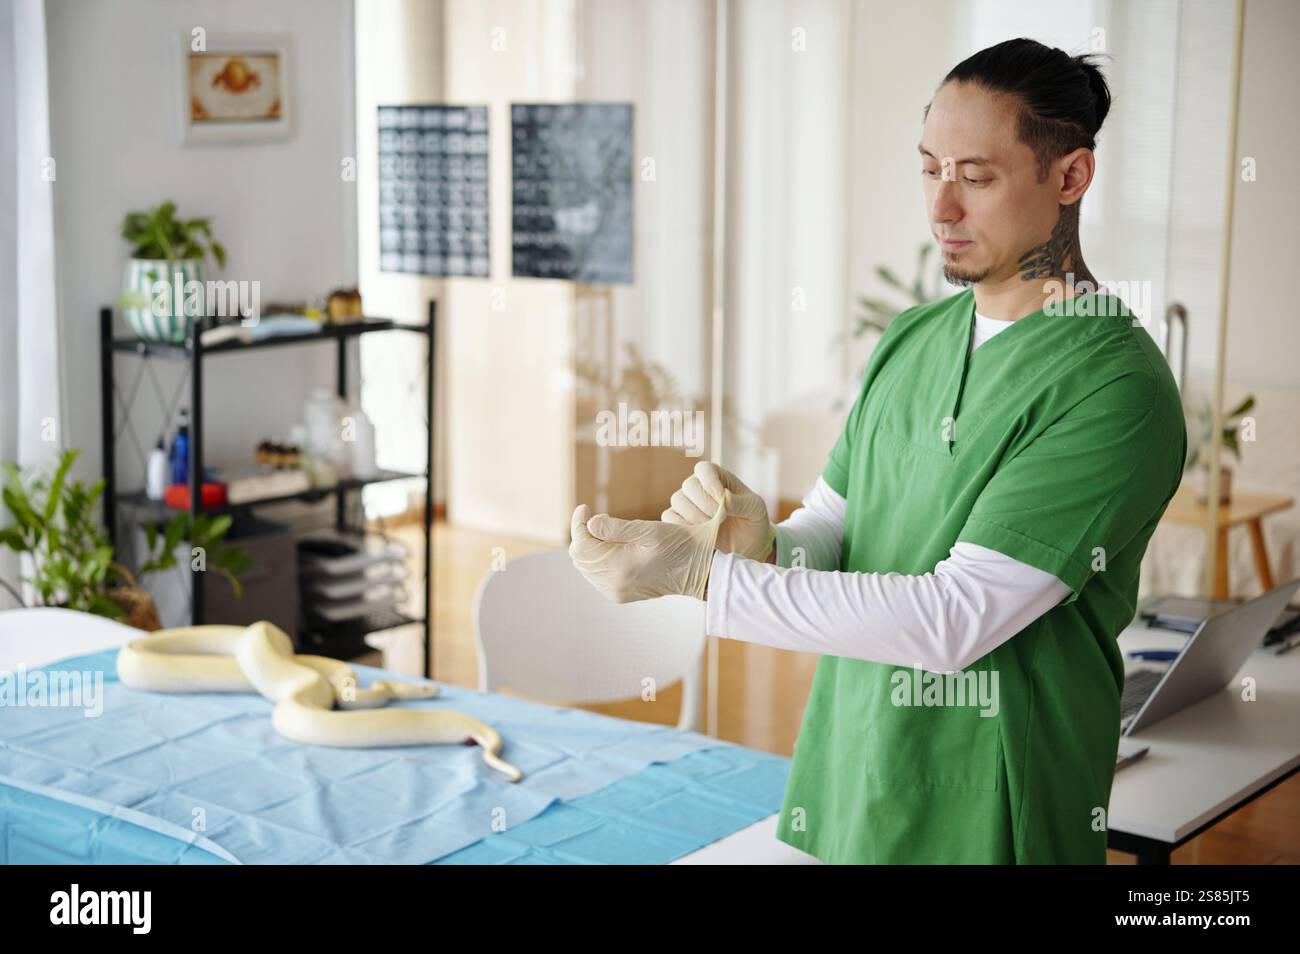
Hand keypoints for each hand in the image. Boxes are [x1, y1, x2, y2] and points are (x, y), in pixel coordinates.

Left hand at [568, 502, 723, 602]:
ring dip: (590, 547)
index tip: (585, 508)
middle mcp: (614, 585)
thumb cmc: (679, 546)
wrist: (699, 571)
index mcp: (619, 569)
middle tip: (593, 516)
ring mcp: (616, 592)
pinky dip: (597, 559)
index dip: (578, 524)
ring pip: (586, 567)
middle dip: (582, 535)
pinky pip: (596, 575)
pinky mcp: (620, 594)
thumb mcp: (649, 530)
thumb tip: (589, 523)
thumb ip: (616, 528)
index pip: (581, 547)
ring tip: (604, 530)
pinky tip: (610, 546)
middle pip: (580, 558)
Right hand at [662, 461, 774, 562]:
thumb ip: (740, 502)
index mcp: (717, 476)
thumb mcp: (755, 509)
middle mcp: (698, 486)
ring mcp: (686, 503)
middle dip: (706, 505)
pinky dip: (682, 527)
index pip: (704, 469)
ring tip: (713, 528)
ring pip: (678, 501)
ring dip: (696, 517)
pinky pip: (669, 518)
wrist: (747, 545)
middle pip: (689, 486)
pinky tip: (700, 535)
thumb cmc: (752, 520)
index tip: (723, 500)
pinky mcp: (678, 520)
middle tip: (722, 519)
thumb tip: (724, 499)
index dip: (710, 483)